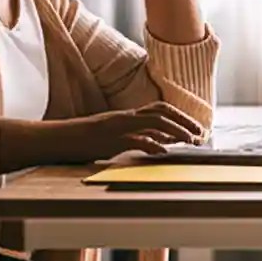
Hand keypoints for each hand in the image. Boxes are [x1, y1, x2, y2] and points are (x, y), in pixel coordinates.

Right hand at [68, 101, 205, 159]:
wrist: (61, 139)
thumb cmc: (88, 140)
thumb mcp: (118, 135)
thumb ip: (141, 136)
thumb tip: (166, 142)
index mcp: (129, 115)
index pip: (160, 109)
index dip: (181, 116)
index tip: (196, 128)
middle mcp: (127, 118)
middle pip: (162, 112)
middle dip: (184, 122)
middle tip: (200, 135)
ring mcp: (119, 128)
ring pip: (154, 122)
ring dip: (175, 131)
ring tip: (189, 141)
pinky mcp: (111, 141)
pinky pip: (135, 140)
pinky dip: (151, 144)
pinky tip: (163, 151)